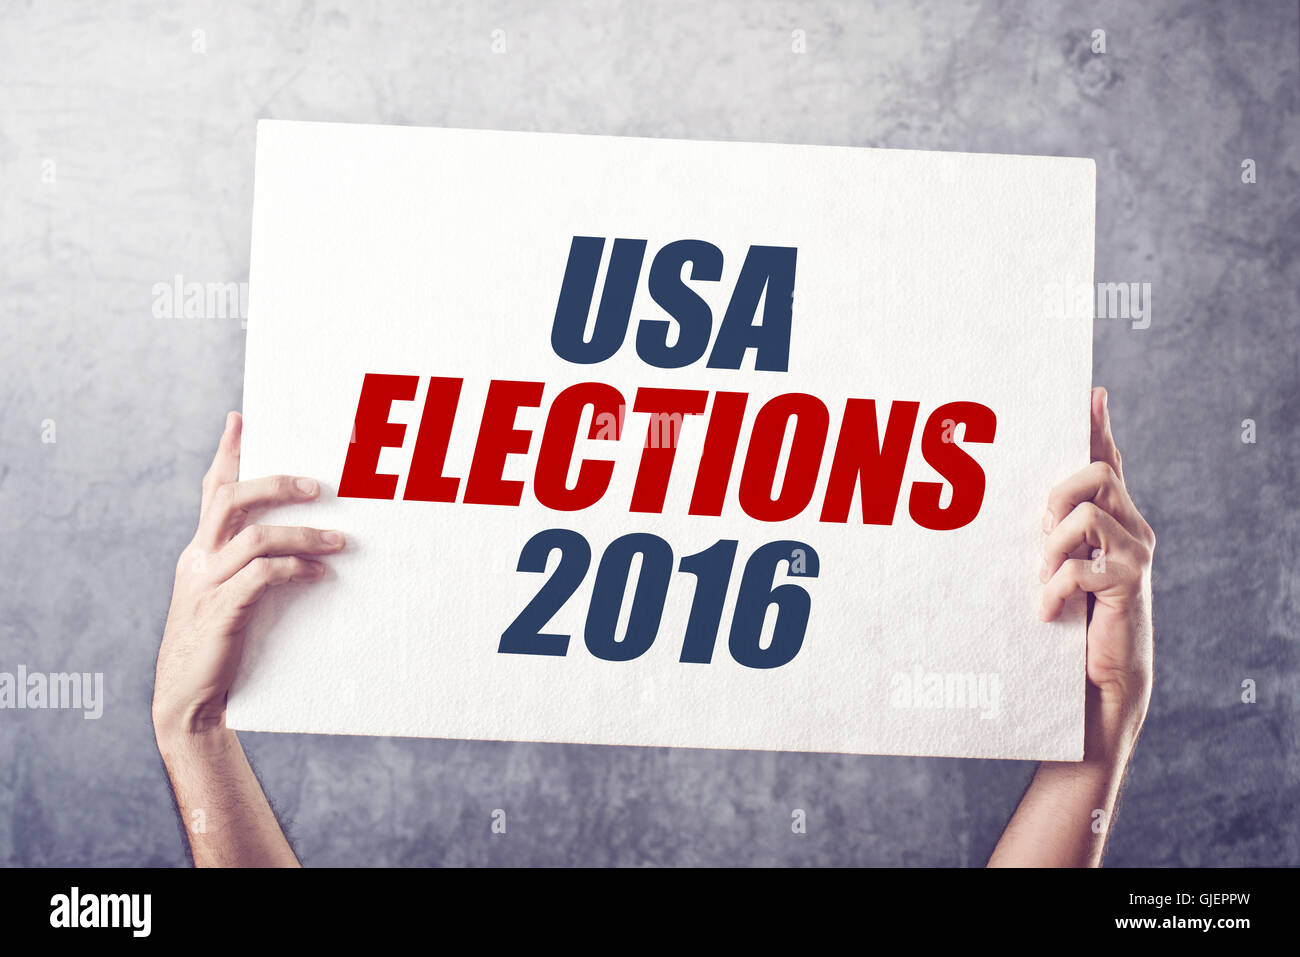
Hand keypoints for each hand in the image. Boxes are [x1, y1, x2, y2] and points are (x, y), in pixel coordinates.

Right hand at [152, 411, 343, 742]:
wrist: (188, 702)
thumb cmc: (219, 646)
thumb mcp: (227, 596)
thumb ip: (251, 566)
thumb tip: (301, 544)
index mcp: (199, 550)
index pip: (211, 490)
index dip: (227, 454)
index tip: (241, 418)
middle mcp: (198, 559)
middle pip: (230, 499)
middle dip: (275, 484)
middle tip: (318, 485)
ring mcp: (206, 585)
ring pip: (254, 537)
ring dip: (303, 534)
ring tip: (341, 541)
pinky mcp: (221, 612)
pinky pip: (261, 577)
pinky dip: (294, 569)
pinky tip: (320, 575)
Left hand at [1038, 387, 1154, 758]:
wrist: (1101, 679)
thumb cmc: (1073, 620)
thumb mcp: (1057, 567)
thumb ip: (1050, 535)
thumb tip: (1022, 506)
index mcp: (1113, 518)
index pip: (1107, 462)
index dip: (1099, 428)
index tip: (1091, 394)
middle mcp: (1133, 528)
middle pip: (1096, 475)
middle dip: (1056, 496)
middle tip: (1041, 534)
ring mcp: (1135, 554)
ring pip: (1086, 514)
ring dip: (1052, 546)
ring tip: (1044, 577)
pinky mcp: (1129, 584)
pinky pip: (1081, 565)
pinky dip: (1055, 588)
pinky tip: (1048, 609)